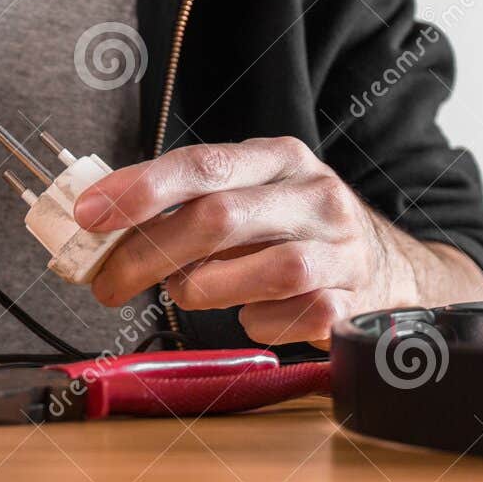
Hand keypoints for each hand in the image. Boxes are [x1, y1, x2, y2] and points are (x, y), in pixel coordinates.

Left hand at [73, 138, 482, 345]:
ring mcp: (340, 248)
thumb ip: (187, 205)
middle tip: (107, 284)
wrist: (392, 270)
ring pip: (259, 271)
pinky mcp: (352, 301)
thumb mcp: (251, 198)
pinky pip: (289, 318)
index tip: (90, 214)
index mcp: (279, 158)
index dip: (140, 189)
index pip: (202, 165)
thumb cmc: (295, 232)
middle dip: (148, 254)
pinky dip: (255, 323)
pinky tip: (249, 314)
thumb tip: (102, 226)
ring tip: (184, 293)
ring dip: (202, 290)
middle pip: (219, 218)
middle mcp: (315, 195)